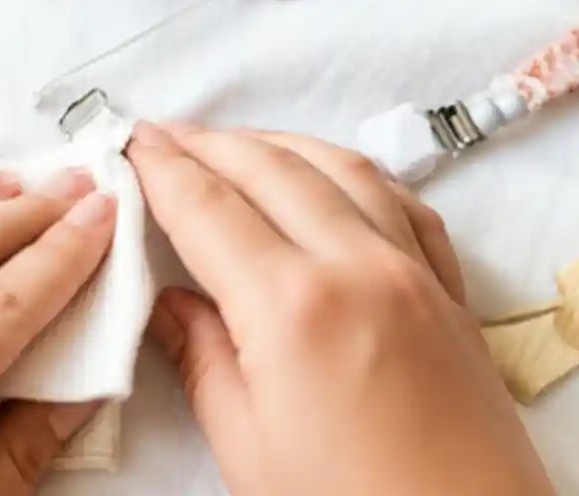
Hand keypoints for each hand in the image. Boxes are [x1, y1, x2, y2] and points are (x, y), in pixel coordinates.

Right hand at [129, 123, 552, 495]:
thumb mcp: (248, 446)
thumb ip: (201, 358)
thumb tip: (168, 303)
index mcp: (293, 306)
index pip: (207, 206)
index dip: (161, 167)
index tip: (130, 142)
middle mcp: (358, 265)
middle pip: (269, 168)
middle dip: (208, 141)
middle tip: (162, 133)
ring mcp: (413, 270)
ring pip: (339, 166)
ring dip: (278, 142)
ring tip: (234, 142)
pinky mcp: (449, 290)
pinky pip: (400, 200)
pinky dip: (354, 172)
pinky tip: (330, 176)